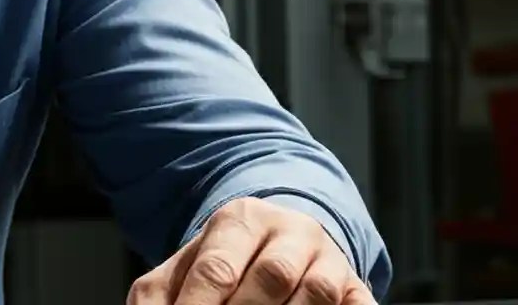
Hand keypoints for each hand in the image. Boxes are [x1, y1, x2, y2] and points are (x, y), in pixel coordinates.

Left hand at [128, 197, 374, 304]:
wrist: (282, 239)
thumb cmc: (227, 261)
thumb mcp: (187, 267)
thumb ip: (159, 294)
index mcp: (239, 220)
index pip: (217, 268)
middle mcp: (289, 230)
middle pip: (270, 276)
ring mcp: (328, 257)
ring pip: (315, 290)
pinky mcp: (356, 284)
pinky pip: (358, 303)